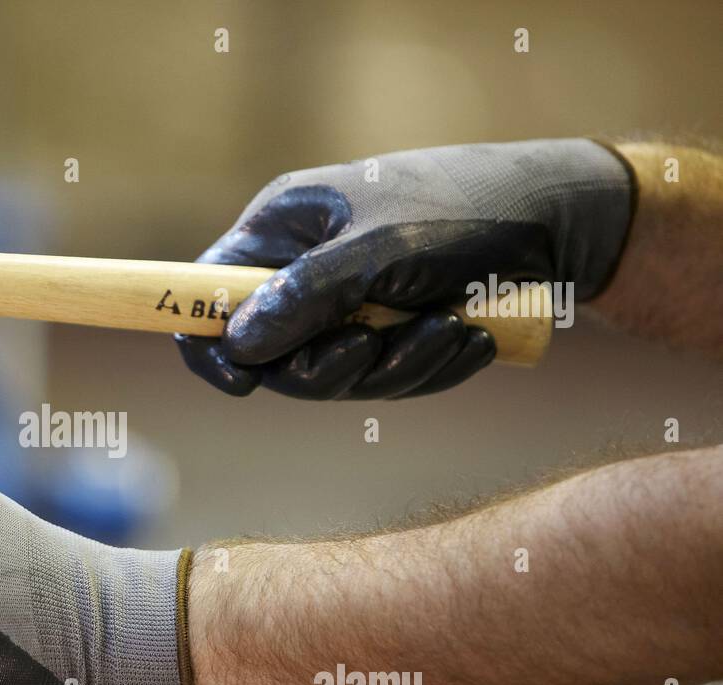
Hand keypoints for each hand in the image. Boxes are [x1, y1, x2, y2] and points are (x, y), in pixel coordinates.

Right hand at [178, 138, 632, 398]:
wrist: (570, 221)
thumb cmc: (471, 211)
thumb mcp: (382, 249)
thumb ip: (305, 297)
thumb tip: (235, 343)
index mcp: (284, 227)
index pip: (207, 292)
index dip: (211, 343)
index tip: (242, 381)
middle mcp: (306, 267)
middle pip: (272, 354)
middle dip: (327, 365)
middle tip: (370, 348)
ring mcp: (349, 302)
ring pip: (332, 375)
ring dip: (392, 368)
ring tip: (449, 331)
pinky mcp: (392, 331)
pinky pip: (383, 379)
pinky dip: (425, 369)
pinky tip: (469, 339)